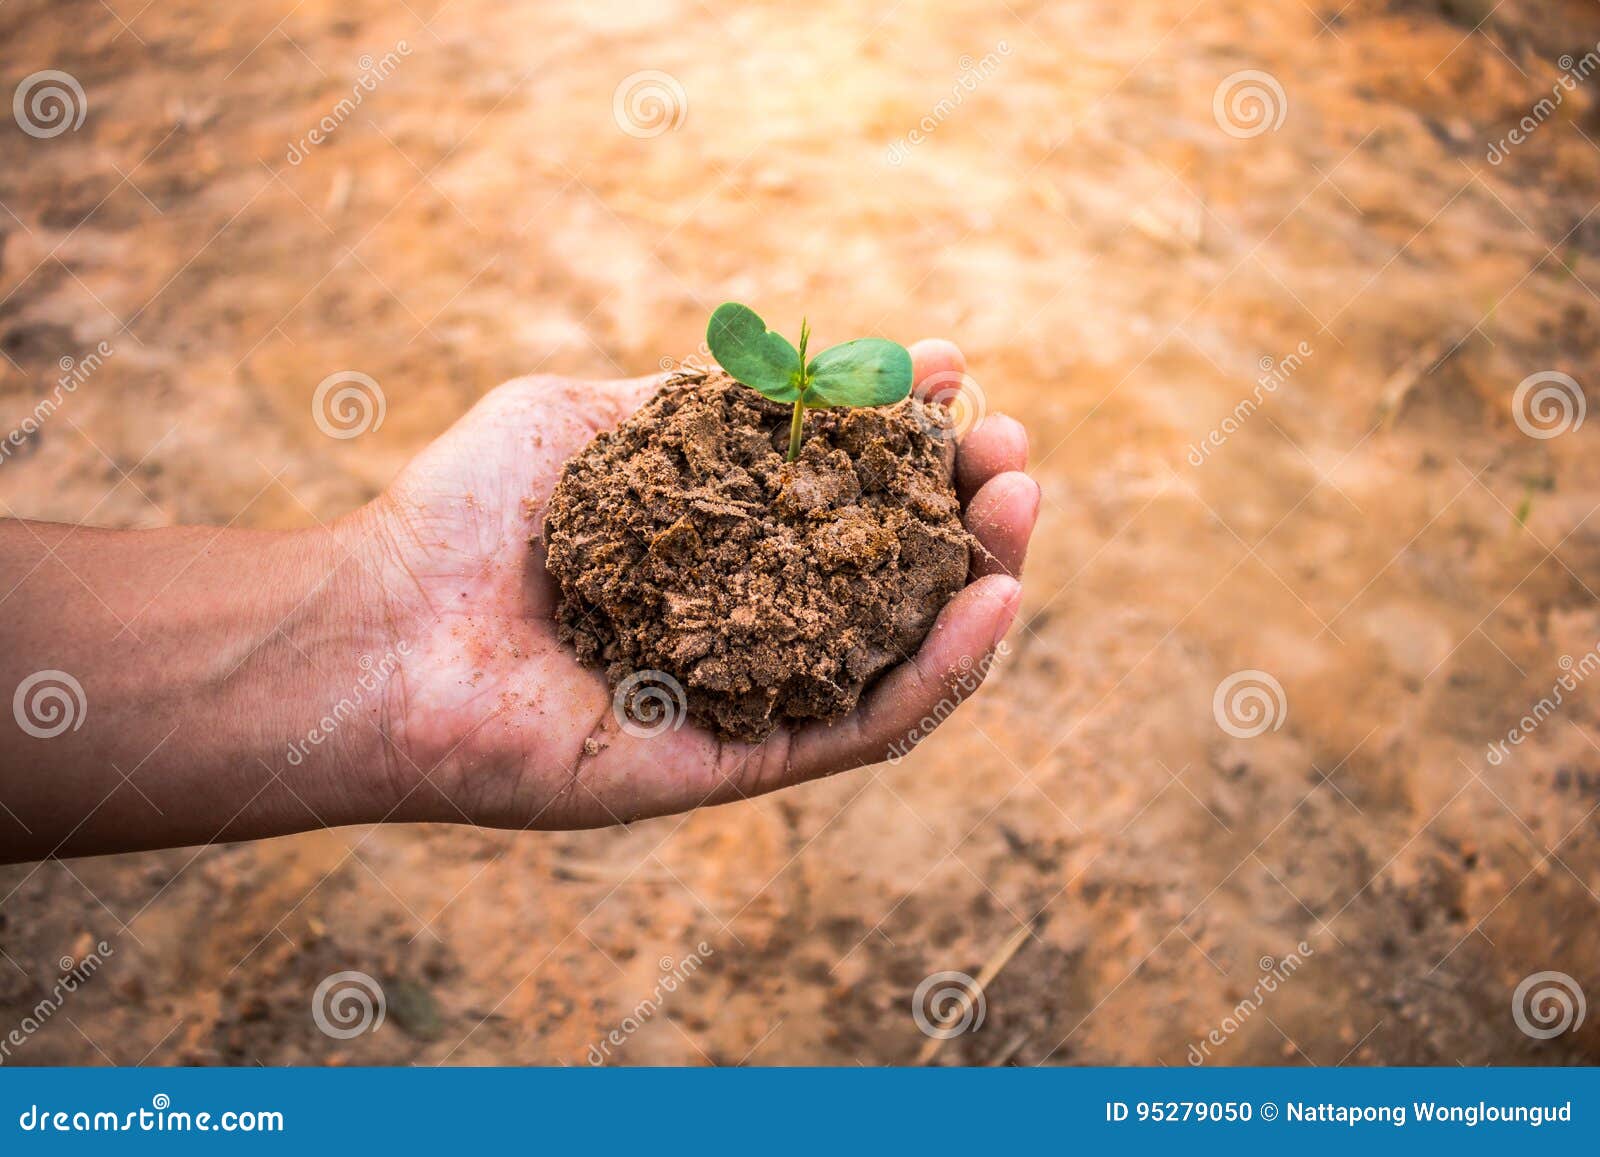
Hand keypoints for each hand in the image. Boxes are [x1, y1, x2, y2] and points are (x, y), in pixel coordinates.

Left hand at [353, 341, 1039, 830]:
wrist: (382, 631)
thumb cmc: (465, 516)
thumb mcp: (589, 421)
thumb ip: (694, 403)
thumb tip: (805, 370)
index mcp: (715, 542)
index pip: (841, 494)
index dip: (905, 435)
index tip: (952, 371)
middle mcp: (745, 617)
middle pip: (890, 570)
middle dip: (961, 503)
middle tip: (1010, 445)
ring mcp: (751, 692)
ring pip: (899, 648)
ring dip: (979, 577)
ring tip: (1021, 500)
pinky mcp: (744, 764)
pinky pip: (867, 723)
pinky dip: (941, 672)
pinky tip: (993, 601)